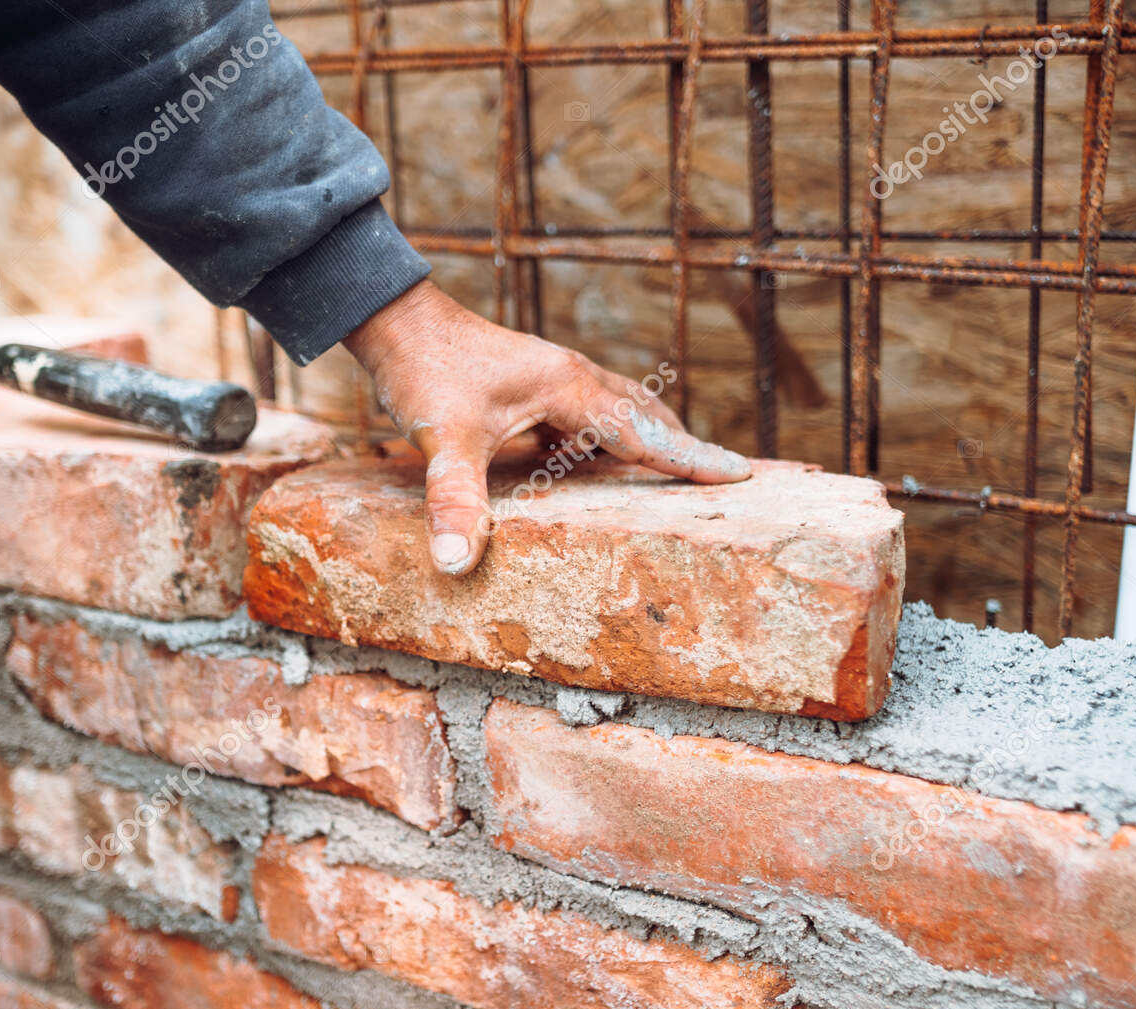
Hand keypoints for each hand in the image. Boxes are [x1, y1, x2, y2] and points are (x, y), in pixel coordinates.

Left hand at [343, 280, 751, 574]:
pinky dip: (602, 446)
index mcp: (570, 389)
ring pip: (616, 416)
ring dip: (647, 445)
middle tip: (732, 478)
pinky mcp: (532, 388)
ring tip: (679, 477)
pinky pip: (584, 421)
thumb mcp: (442, 441)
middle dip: (685, 449)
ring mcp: (554, 380)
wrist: (394, 318)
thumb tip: (457, 564)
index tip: (741, 476)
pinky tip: (592, 472)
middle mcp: (572, 379)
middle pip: (645, 419)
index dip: (691, 460)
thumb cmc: (424, 370)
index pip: (645, 433)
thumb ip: (453, 502)